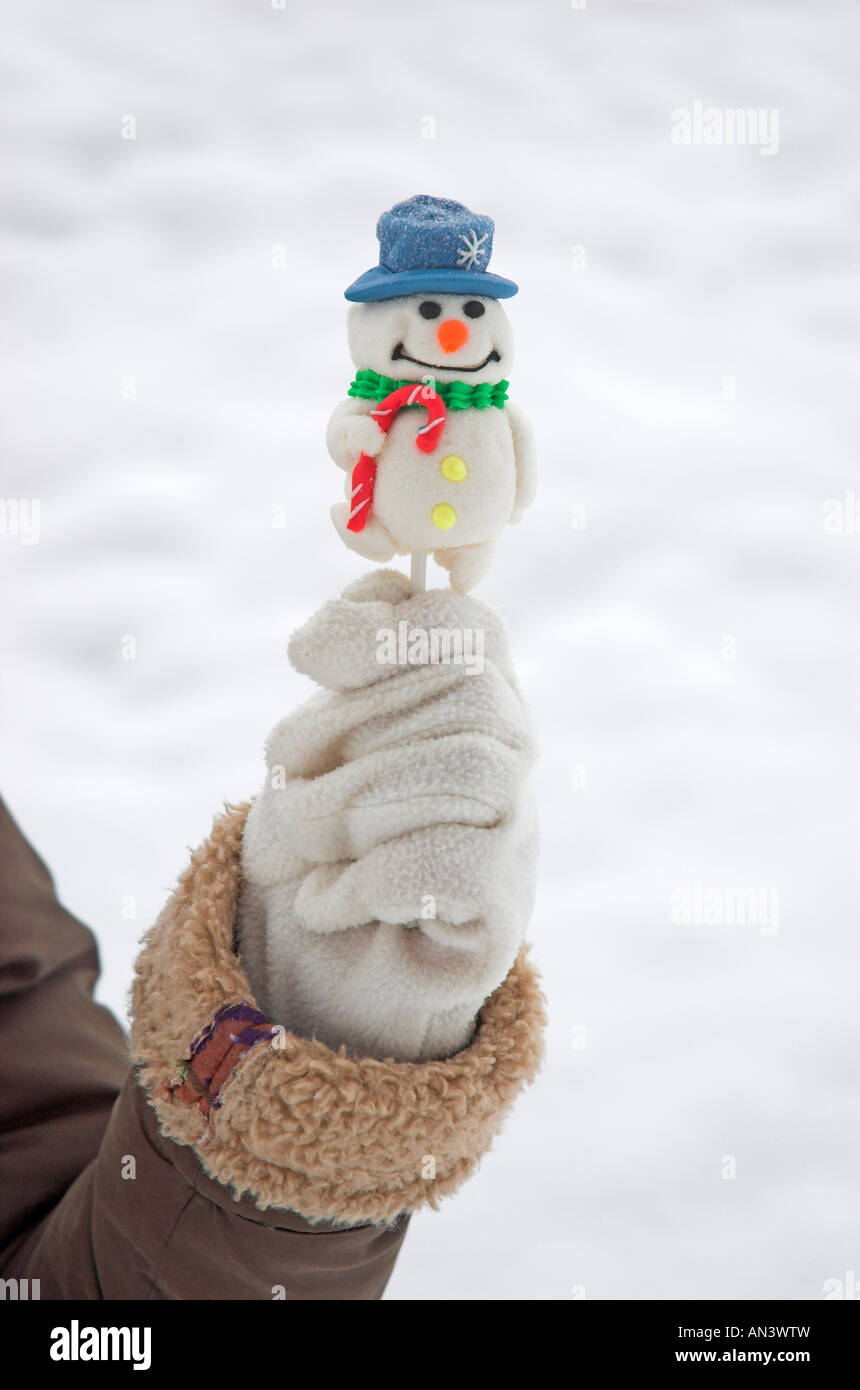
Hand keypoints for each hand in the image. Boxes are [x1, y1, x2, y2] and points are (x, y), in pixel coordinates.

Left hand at [239, 569, 538, 1060]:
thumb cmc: (331, 820)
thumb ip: (345, 658)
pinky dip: (370, 880)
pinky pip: (459, 862)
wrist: (341, 949)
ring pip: (469, 766)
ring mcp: (519, 824)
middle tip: (282, 769)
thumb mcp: (320, 726)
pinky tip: (323, 899)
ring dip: (355, 800)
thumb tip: (350, 611)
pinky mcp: (505, 904)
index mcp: (471, 687)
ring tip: (295, 833)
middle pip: (461, 693)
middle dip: (349, 726)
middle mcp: (512, 746)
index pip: (465, 623)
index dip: (386, 628)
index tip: (304, 656)